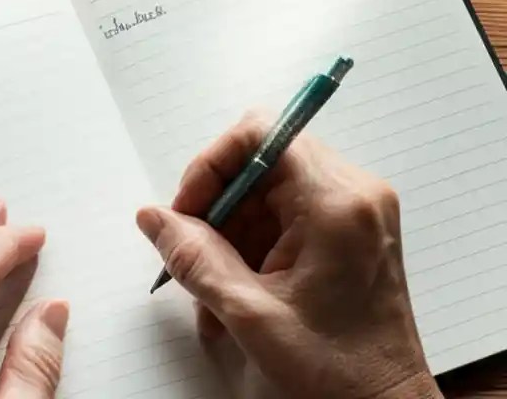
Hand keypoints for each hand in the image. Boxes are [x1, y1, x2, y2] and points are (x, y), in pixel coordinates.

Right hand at [136, 114, 441, 398]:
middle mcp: (354, 195)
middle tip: (193, 255)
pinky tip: (238, 292)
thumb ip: (193, 256)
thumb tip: (152, 217)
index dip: (211, 165)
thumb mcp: (248, 312)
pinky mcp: (350, 232)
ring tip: (214, 292)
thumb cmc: (336, 370)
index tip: (186, 210)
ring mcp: (355, 213)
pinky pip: (284, 216)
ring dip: (230, 235)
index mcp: (337, 204)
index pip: (259, 136)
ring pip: (266, 193)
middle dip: (216, 209)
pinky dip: (252, 247)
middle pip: (259, 164)